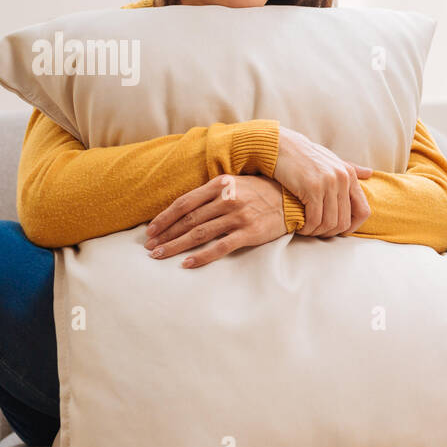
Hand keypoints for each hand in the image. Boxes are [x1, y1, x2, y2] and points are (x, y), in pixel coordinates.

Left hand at [143, 174, 287, 267]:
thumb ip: (214, 191)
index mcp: (220, 184)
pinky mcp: (250, 233)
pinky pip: (220, 247)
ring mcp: (238, 216)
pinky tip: (187, 263)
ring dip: (176, 246)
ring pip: (199, 234)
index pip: (184, 203)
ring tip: (160, 255)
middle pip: (188, 220)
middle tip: (150, 248)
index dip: (165, 217)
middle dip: (165, 235)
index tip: (151, 230)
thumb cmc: (264, 192)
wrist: (296, 200)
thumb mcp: (238, 183)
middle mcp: (227, 199)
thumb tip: (187, 206)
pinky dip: (201, 256)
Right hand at [272, 126, 372, 236]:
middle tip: (318, 233)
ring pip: (330, 222)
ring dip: (318, 232)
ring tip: (308, 231)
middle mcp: (342, 179)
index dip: (353, 227)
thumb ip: (351, 169)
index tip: (338, 231)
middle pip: (345, 221)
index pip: (363, 211)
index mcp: (350, 175)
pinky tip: (301, 227)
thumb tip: (369, 173)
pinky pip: (314, 218)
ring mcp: (328, 183)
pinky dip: (308, 228)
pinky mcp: (312, 188)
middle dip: (331, 232)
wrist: (281, 146)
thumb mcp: (332, 160)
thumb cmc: (305, 156)